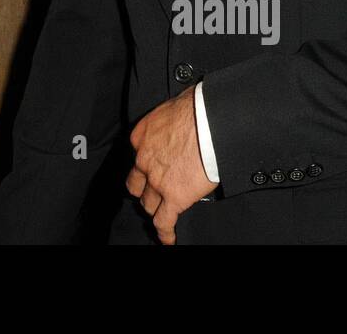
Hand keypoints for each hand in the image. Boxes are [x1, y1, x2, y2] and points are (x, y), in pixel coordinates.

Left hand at [124, 85, 214, 244]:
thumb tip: (176, 121)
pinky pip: (164, 221)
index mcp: (141, 137)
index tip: (152, 169)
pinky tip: (167, 238)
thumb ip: (167, 123)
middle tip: (153, 192)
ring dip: (155, 209)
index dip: (146, 165)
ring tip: (162, 214)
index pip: (137, 156)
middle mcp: (143, 160)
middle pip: (137, 184)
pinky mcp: (174, 197)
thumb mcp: (171, 108)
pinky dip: (165, 232)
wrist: (209, 120)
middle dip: (144, 189)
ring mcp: (157, 181)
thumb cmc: (197, 109)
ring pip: (148, 204)